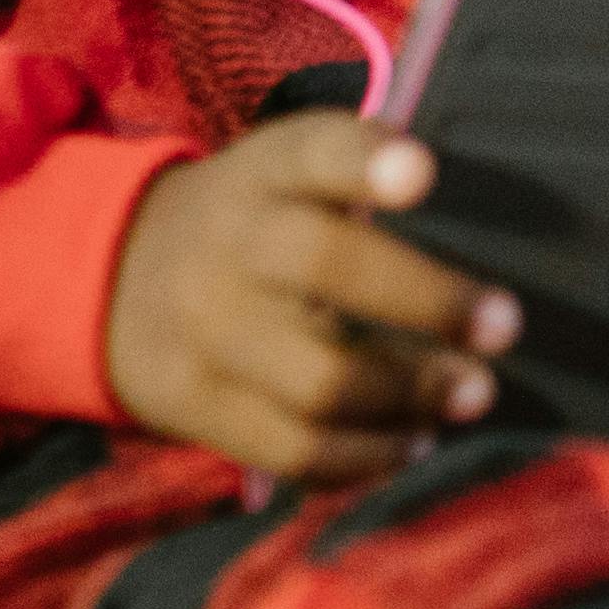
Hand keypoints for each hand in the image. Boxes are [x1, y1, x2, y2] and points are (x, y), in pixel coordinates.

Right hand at [102, 115, 518, 479]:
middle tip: (503, 324)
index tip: (421, 173)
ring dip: (411, 396)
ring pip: (319, 379)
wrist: (104, 275)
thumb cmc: (247, 224)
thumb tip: (491, 220)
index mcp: (260, 174)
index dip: (364, 159)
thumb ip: (359, 180)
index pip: (310, 151)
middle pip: (326, 268)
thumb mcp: (280, 175)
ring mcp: (207, 332)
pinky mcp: (195, 406)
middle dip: (428, 300)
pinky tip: (410, 443)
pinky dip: (364, 458)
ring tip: (473, 395)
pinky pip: (292, 450)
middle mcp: (230, 244)